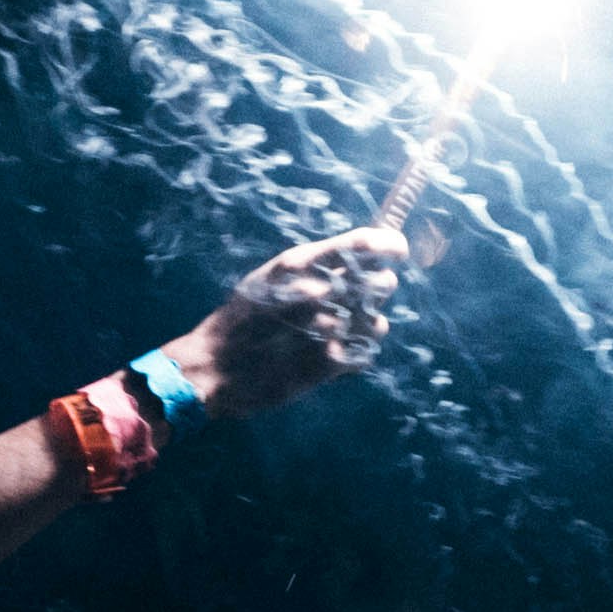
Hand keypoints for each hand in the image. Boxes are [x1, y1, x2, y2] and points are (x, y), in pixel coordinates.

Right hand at [178, 229, 409, 418]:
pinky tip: (334, 354)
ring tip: (340, 331)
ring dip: (368, 326)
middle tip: (361, 298)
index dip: (389, 246)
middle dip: (378, 290)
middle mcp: (316, 291)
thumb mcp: (271, 278)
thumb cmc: (242, 319)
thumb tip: (363, 249)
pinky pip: (367, 353)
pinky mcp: (328, 364)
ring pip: (379, 322)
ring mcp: (325, 328)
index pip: (363, 244)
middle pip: (381, 283)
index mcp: (298, 264)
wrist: (213, 367)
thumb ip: (313, 265)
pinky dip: (356, 354)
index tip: (398, 251)